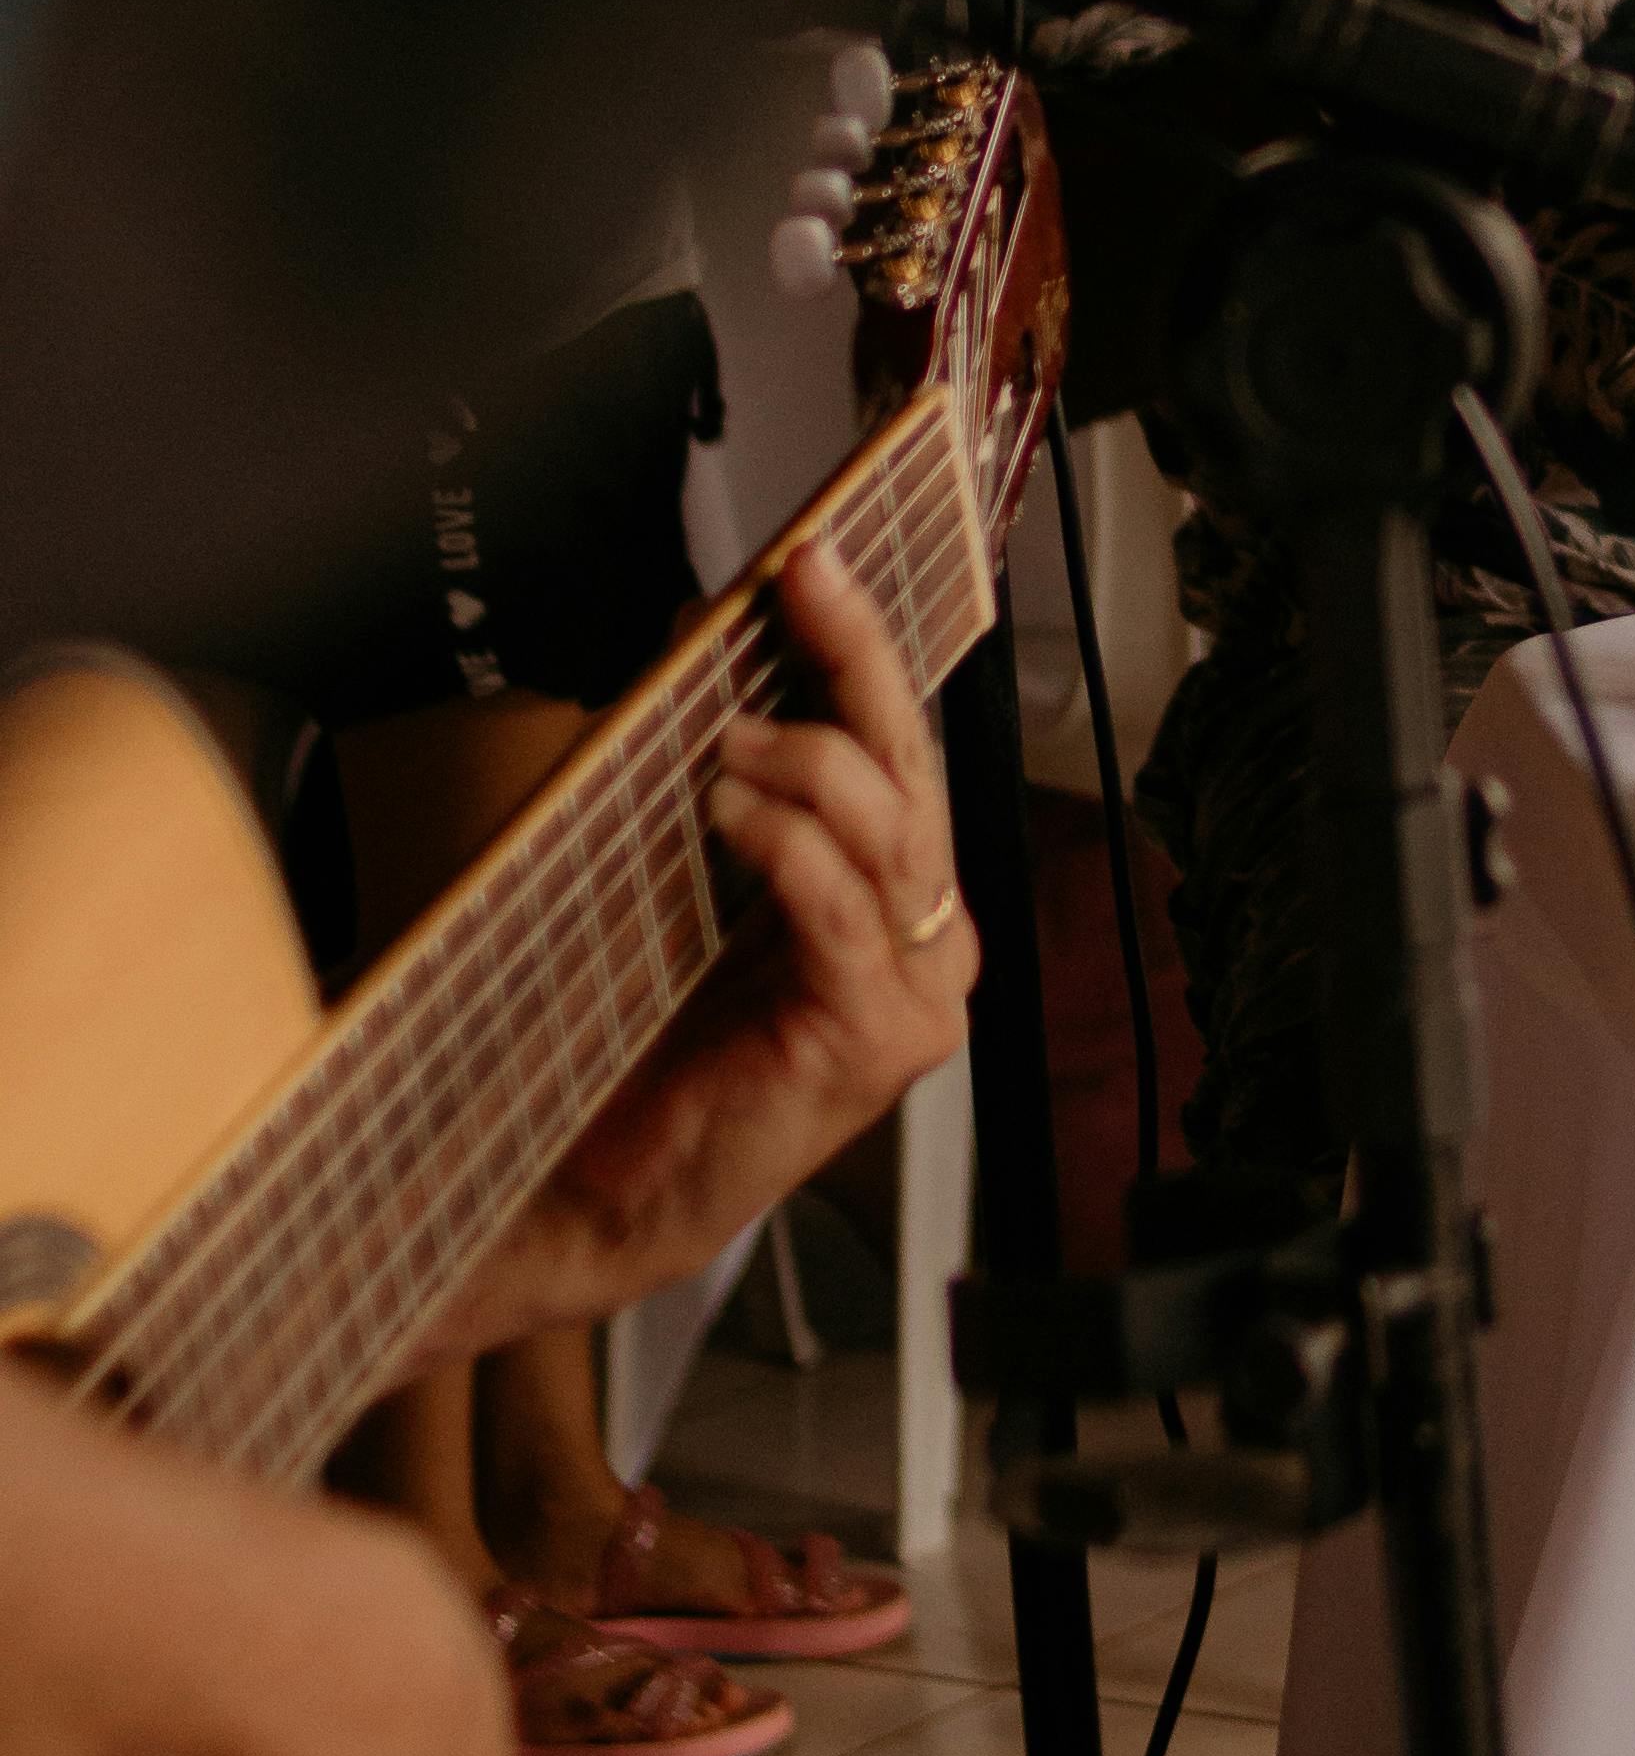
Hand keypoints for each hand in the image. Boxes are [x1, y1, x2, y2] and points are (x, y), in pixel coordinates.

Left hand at [440, 543, 970, 1348]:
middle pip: (910, 766)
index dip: (863, 644)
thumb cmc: (638, 1046)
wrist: (591, 1195)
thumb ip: (718, 772)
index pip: (897, 744)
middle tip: (807, 579)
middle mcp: (923, 937)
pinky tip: (730, 808)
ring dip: (803, 757)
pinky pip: (846, 907)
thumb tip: (699, 635)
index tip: (817, 559)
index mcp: (891, 895)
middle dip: (857, 656)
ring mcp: (915, 990)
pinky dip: (788, 842)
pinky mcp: (879, 1038)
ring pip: (890, 826)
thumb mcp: (688, 879)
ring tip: (722, 741)